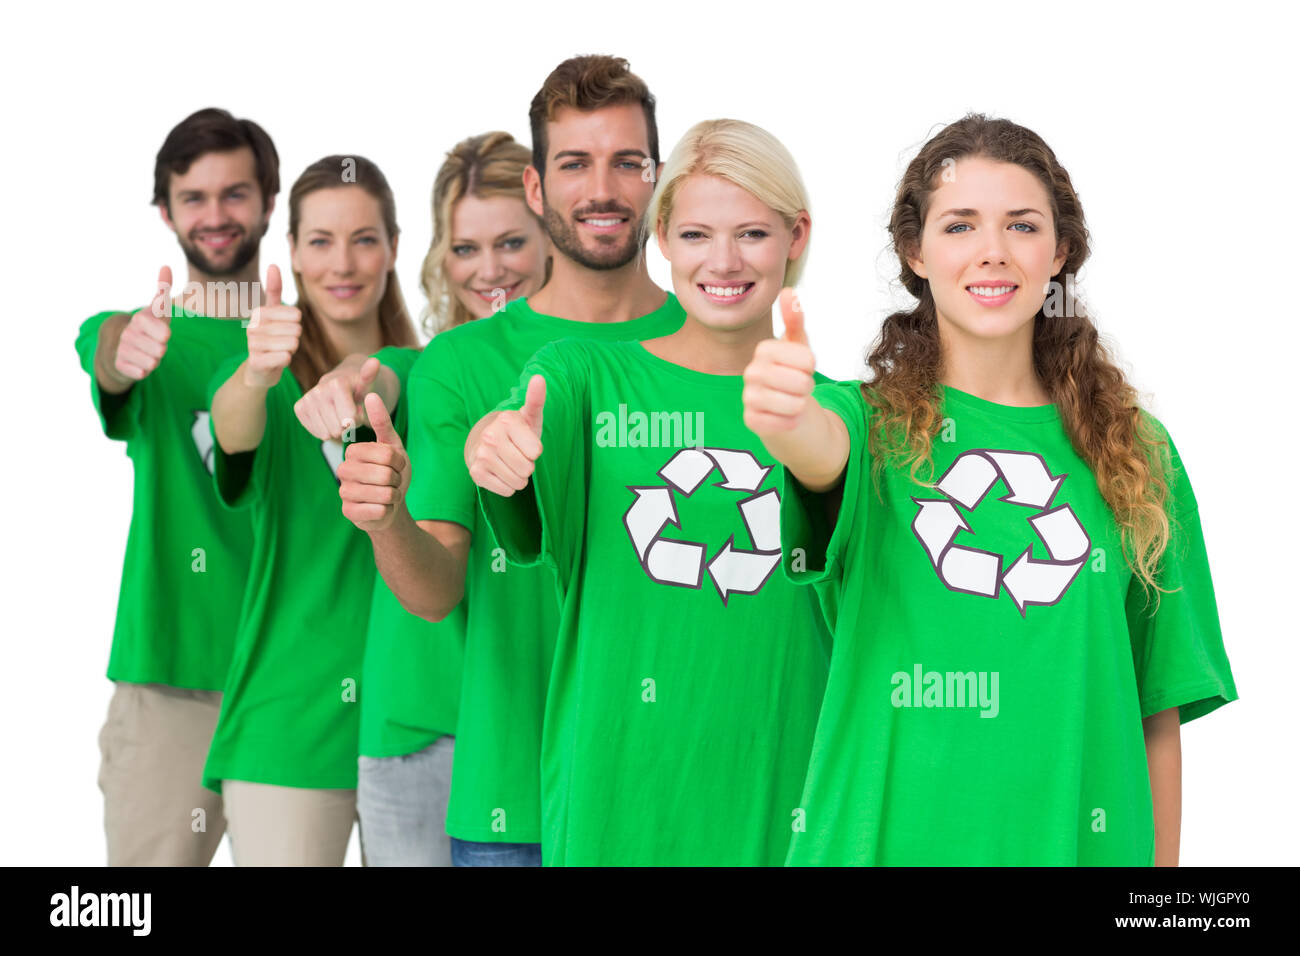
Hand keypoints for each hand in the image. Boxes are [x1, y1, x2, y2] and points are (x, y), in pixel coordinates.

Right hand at [113, 266, 172, 380]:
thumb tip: (166, 266)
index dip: (165, 335)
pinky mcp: (119, 366)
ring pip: (152, 363)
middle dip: (161, 349)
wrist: (123, 344)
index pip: (164, 333)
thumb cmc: (148, 326)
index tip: (161, 332)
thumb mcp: (157, 309)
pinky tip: (138, 362)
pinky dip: (143, 371)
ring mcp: (121, 350)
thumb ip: (163, 289)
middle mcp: (127, 333)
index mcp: (139, 319)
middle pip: (160, 350)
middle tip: (153, 343)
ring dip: (154, 360)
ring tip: (147, 352)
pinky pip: (141, 374)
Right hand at [244, 265, 301, 387]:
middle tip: (281, 343)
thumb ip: (274, 290)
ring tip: (278, 351)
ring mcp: (252, 345)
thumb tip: (273, 264)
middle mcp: (252, 326)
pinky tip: (276, 361)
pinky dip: (286, 360)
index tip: (284, 329)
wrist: (259, 369)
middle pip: (296, 329)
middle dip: (294, 338)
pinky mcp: (256, 362)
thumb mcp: (272, 313)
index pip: (296, 314)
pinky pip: (285, 358)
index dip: (296, 325)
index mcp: (259, 313)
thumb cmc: (270, 338)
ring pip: (292, 344)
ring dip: (290, 350)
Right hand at [295, 356, 381, 439]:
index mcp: (337, 384)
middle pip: (337, 429)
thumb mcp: (369, 384)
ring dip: (337, 430)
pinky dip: (325, 431)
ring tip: (340, 414)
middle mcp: (318, 390)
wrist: (344, 384)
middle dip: (347, 426)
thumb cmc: (359, 388)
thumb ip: (371, 376)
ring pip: (326, 433)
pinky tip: (330, 418)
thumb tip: (374, 362)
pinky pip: (315, 432)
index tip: (359, 408)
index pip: (350, 420)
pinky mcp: (299, 408)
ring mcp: (307, 399)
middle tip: (349, 413)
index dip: (358, 419)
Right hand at [339, 391, 409, 531]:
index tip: (394, 466)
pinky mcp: (348, 512)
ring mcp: (344, 492)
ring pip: (385, 493)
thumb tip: (371, 394)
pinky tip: (381, 508)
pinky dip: (388, 510)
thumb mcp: (393, 446)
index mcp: (353, 452)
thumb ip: (382, 422)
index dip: (399, 462)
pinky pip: (379, 510)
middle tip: (391, 482)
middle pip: (386, 474)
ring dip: (394, 495)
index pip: (387, 455)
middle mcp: (343, 470)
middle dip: (397, 480)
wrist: (390, 504)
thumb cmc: (391, 472)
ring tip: (387, 494)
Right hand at [465, 375, 545, 496]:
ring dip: (519, 477)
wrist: (483, 442)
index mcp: (506, 420)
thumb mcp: (528, 417)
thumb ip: (536, 399)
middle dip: (527, 466)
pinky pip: (506, 490)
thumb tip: (539, 378)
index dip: (535, 451)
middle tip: (517, 454)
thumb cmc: (515, 431)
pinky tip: (500, 472)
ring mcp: (481, 455)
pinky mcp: (476, 473)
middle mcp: (490, 437)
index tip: (525, 442)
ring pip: (518, 482)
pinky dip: (507, 486)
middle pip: (527, 469)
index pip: (536, 452)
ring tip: (510, 463)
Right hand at [742, 287, 816, 436]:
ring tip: (793, 401)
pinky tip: (785, 417)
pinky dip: (792, 422)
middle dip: (807, 387)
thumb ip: (795, 320)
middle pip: (800, 382)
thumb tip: (788, 291)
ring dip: (801, 405)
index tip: (804, 368)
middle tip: (798, 387)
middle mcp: (751, 372)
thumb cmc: (793, 374)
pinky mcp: (751, 421)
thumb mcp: (798, 346)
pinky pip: (783, 423)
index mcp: (763, 350)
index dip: (812, 366)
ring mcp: (748, 397)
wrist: (786, 410)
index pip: (805, 359)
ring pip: (794, 404)